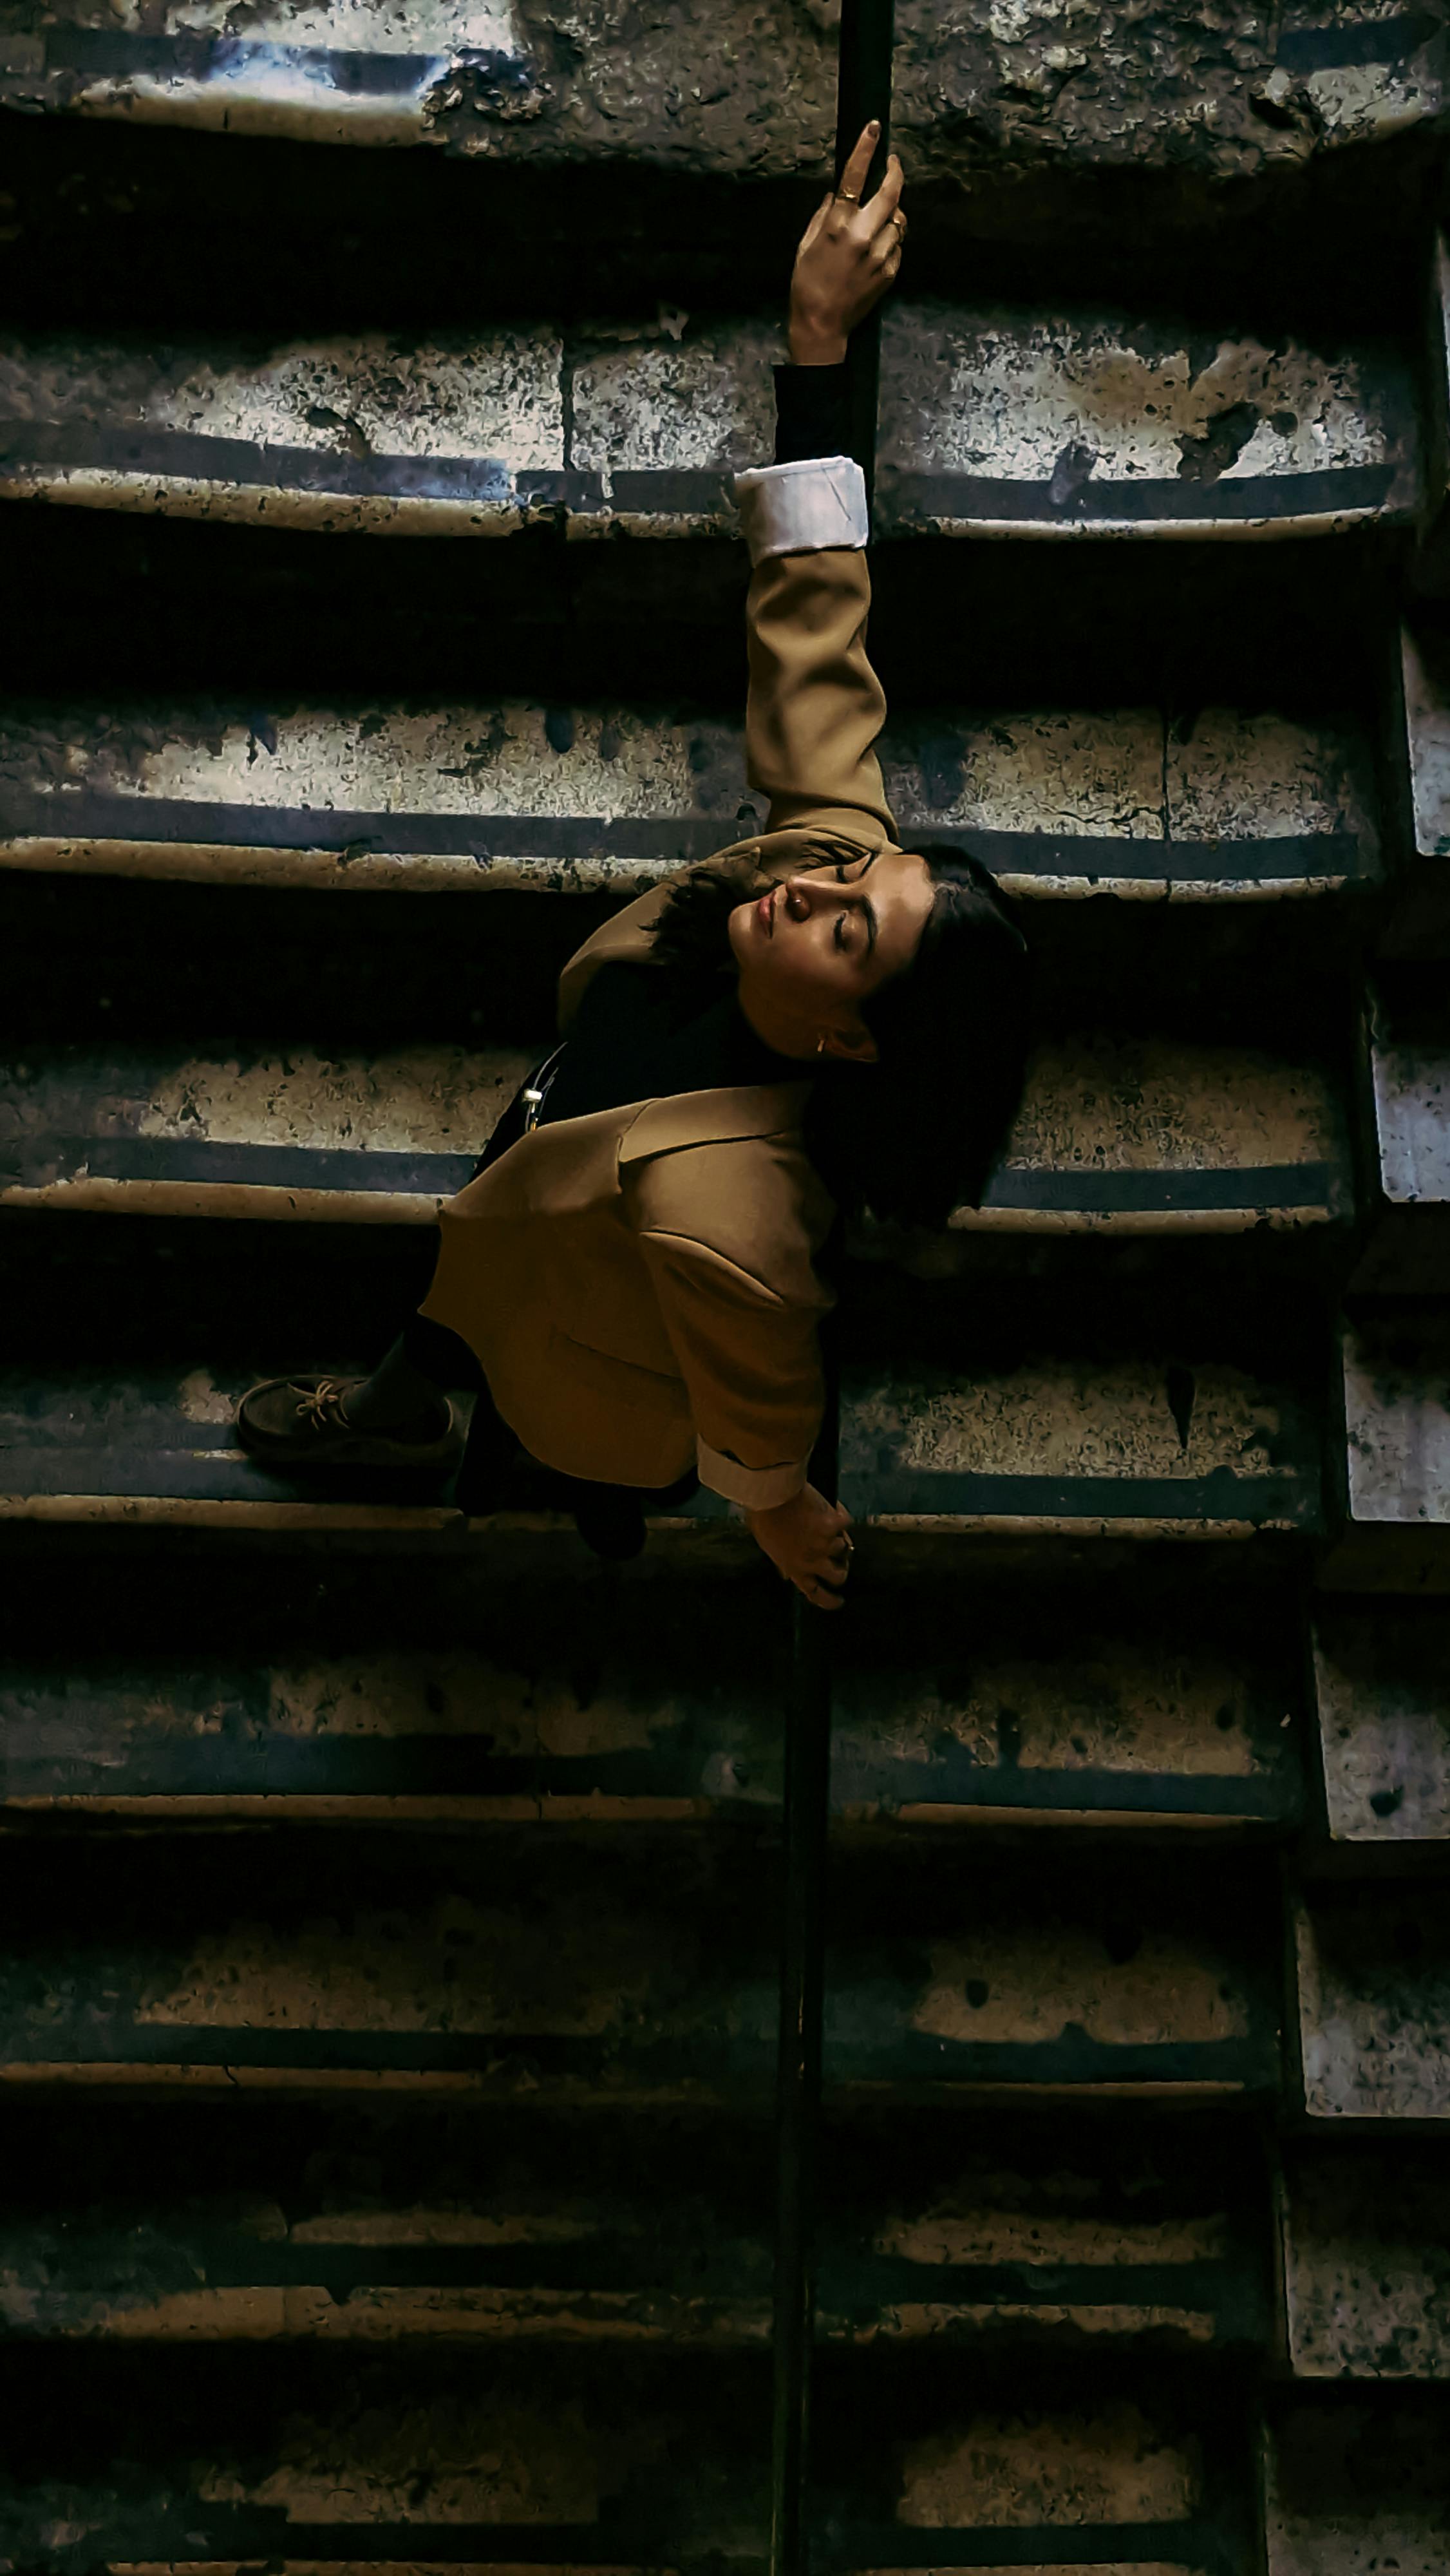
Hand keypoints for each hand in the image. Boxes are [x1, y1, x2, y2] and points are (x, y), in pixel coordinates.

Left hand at [747, 1482, 853, 1610]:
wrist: (771, 1494)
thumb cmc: (763, 1518)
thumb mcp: (768, 1547)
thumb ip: (782, 1563)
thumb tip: (786, 1575)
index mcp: (794, 1569)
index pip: (816, 1594)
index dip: (830, 1601)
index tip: (839, 1601)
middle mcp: (813, 1561)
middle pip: (838, 1576)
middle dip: (842, 1570)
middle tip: (841, 1563)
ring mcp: (826, 1544)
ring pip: (845, 1549)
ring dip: (839, 1539)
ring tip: (831, 1528)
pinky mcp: (835, 1524)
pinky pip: (846, 1523)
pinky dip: (841, 1516)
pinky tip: (833, 1509)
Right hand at [788, 121, 905, 366]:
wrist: (821, 325)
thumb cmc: (806, 284)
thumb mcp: (805, 244)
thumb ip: (824, 214)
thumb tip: (838, 193)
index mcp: (837, 225)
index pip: (855, 175)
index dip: (866, 148)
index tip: (875, 128)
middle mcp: (862, 235)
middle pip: (891, 192)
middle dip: (895, 172)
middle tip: (893, 164)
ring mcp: (879, 254)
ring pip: (899, 219)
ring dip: (892, 212)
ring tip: (880, 217)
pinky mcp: (889, 271)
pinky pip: (898, 244)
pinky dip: (891, 239)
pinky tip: (877, 247)